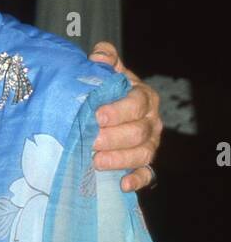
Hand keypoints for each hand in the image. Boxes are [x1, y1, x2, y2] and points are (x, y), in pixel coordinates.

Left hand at [88, 42, 162, 193]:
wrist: (108, 109)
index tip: (97, 115)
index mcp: (144, 97)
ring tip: (95, 161)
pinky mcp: (144, 163)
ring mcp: (150, 144)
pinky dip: (136, 180)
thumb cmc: (106, 90)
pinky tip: (121, 184)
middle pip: (138, 132)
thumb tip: (99, 56)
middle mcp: (151, 121)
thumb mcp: (105, 71)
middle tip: (91, 140)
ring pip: (142, 154)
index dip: (119, 110)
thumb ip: (104, 58)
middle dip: (114, 137)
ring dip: (119, 159)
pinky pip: (146, 175)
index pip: (137, 104)